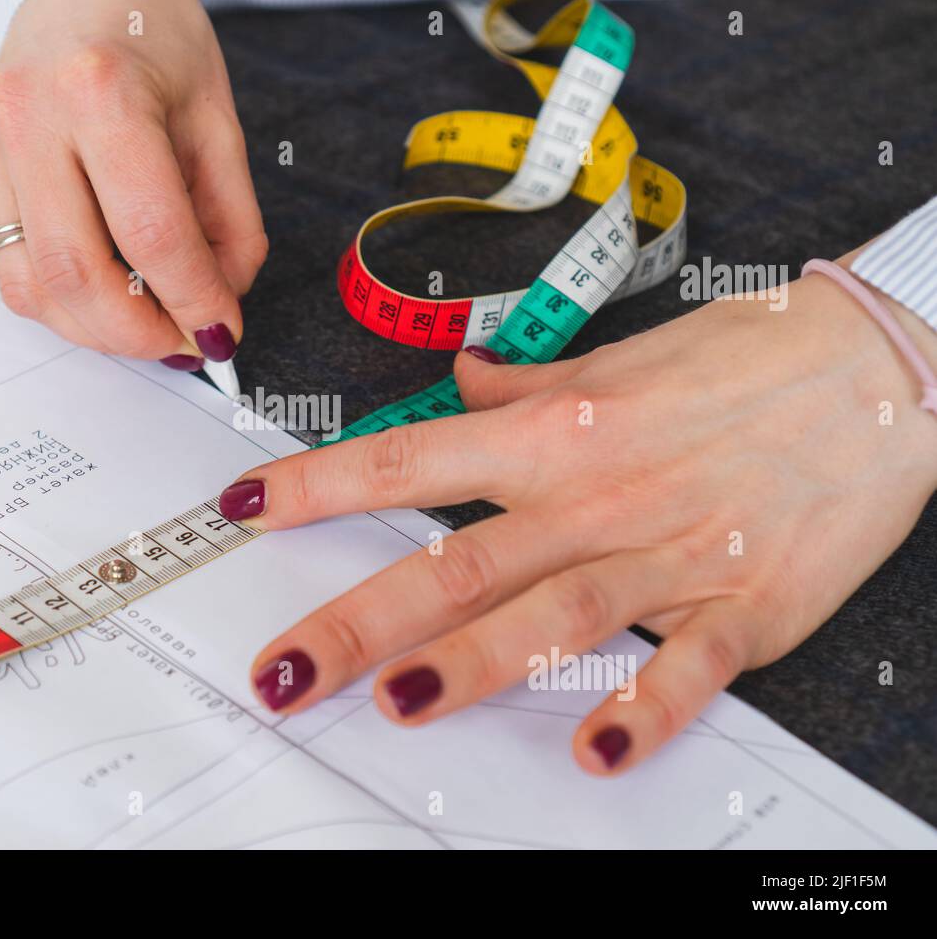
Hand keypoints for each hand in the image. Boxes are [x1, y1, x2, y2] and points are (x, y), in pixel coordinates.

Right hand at [0, 0, 265, 368]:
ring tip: (149, 325)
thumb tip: (222, 304)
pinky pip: (11, 268)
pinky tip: (105, 297)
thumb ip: (229, 219)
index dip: (195, 300)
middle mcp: (32, 119)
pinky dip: (63, 304)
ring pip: (33, 285)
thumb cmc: (156, 37)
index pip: (152, 232)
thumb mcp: (217, 118)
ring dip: (98, 331)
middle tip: (186, 345)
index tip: (224, 333)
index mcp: (102, 91)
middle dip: (140, 333)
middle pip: (77, 273)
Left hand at [219, 266, 936, 773]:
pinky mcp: (744, 601)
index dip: (314, 485)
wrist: (880, 367)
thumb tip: (453, 378)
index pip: (407, 458)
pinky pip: (684, 665)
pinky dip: (641, 710)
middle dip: (356, 618)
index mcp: (556, 433)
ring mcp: (669, 550)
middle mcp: (596, 493)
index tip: (241, 509)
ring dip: (470, 663)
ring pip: (551, 612)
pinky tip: (592, 752)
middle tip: (281, 671)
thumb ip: (523, 385)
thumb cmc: (744, 362)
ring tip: (396, 704)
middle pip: (454, 559)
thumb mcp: (617, 361)